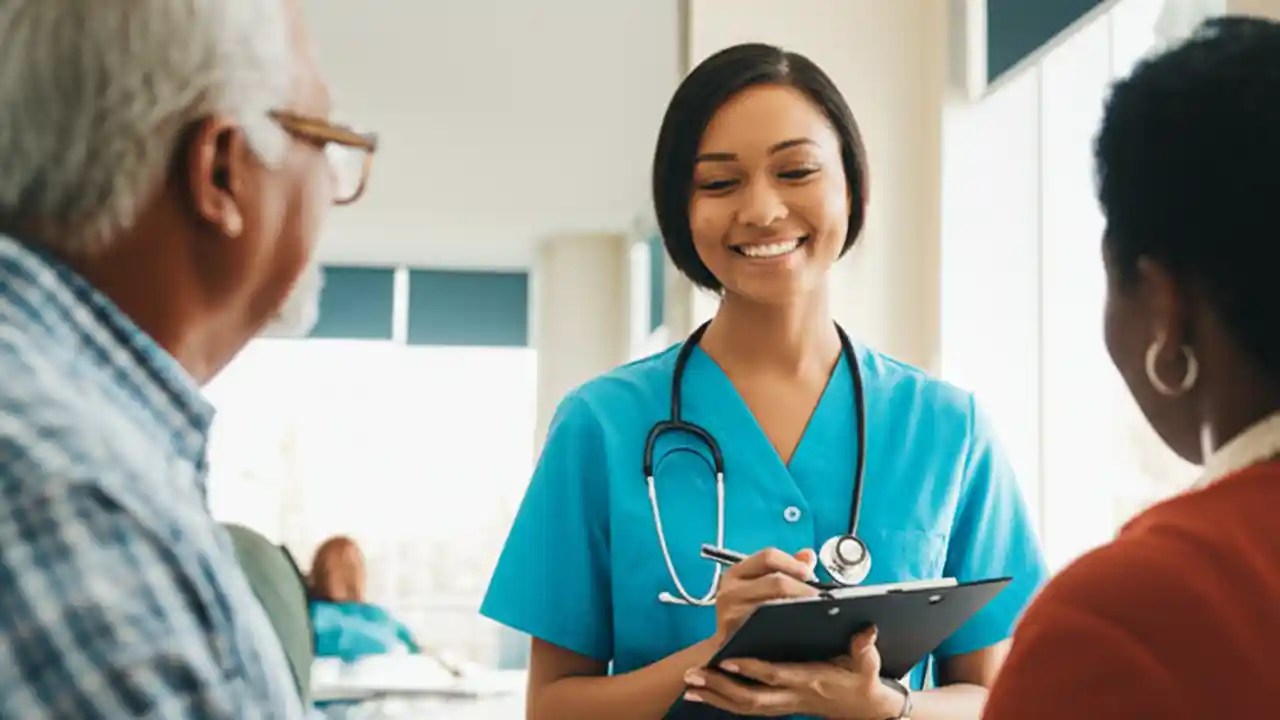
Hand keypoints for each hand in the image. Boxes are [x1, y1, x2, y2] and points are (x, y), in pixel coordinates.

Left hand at [683, 625, 903, 719]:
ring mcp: (784, 703)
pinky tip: (701, 693)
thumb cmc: (863, 683)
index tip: (729, 658)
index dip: (752, 668)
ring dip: (715, 696)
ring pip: (743, 706)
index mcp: (810, 680)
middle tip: (693, 675)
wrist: (866, 709)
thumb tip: (866, 631)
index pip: (775, 675)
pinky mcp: (778, 704)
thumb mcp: (869, 667)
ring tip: (689, 683)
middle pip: (750, 698)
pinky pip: (745, 707)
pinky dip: (721, 700)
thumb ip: (866, 650)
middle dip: (720, 688)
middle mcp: (792, 695)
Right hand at [713, 548, 819, 642]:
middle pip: (777, 582)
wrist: (725, 646)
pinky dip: (789, 628)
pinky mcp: (739, 638)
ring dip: (800, 608)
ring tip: (815, 613)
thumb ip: (784, 567)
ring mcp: (732, 615)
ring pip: (775, 606)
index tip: (810, 574)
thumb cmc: (745, 610)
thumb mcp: (757, 583)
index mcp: (736, 573)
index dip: (794, 563)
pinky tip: (800, 630)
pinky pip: (771, 631)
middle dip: (804, 589)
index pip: (769, 557)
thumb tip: (808, 555)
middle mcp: (730, 591)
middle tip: (820, 599)